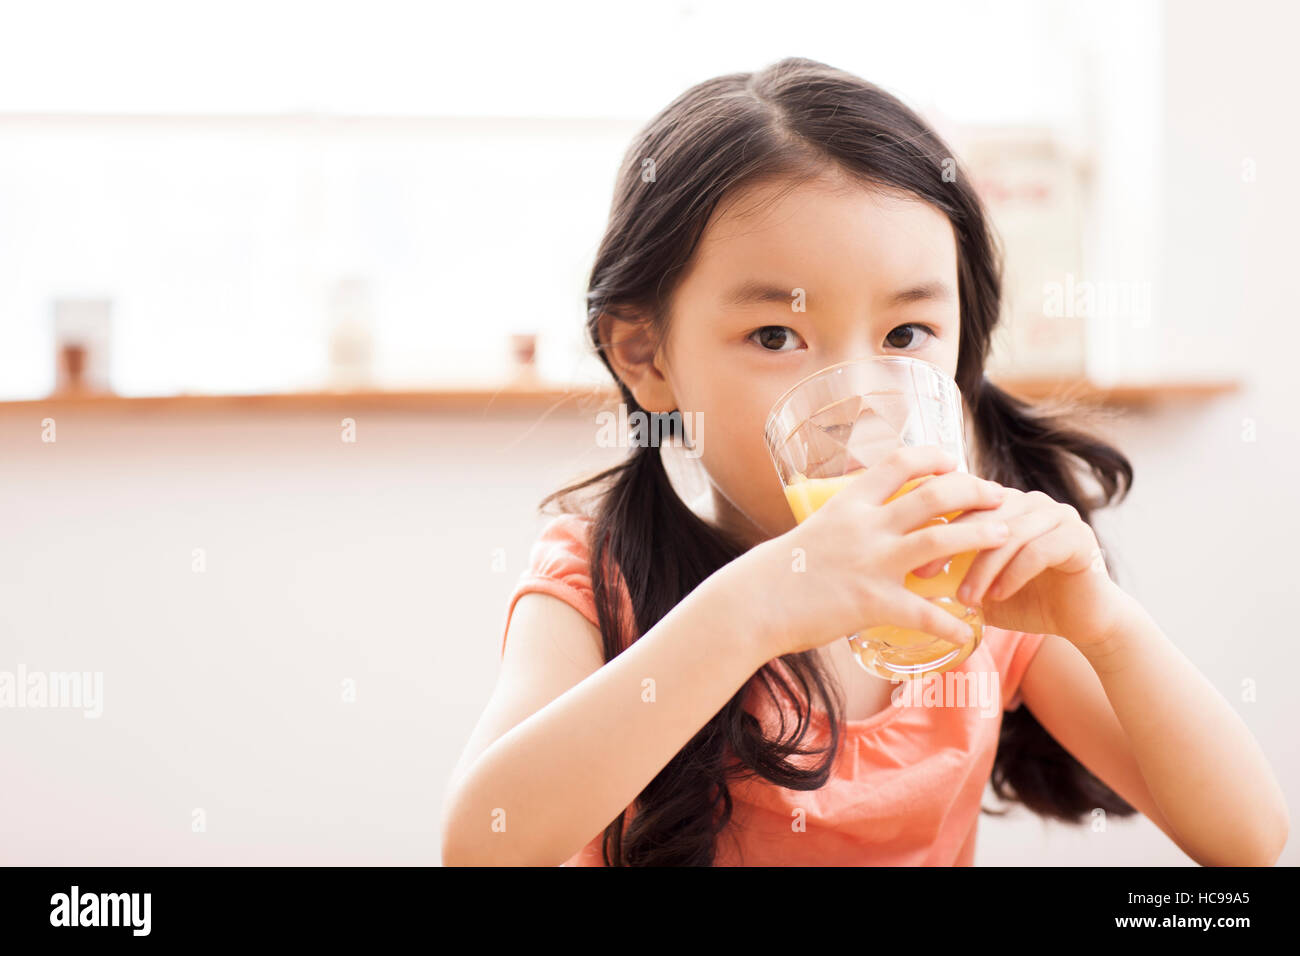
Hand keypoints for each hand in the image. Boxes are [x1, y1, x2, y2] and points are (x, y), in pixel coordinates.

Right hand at [735, 444, 1012, 658]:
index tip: (953, 460)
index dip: (932, 456)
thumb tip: (855, 529)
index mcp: (848, 504)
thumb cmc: (773, 574)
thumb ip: (840, 529)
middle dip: (973, 489)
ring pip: (940, 537)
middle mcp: (864, 525)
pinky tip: (968, 632)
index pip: (898, 462)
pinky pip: (923, 612)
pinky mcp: (872, 602)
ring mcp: (870, 562)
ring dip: (980, 534)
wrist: (751, 605)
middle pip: (933, 492)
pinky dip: (950, 623)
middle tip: (998, 495)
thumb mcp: (810, 535)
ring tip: (1006, 536)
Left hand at [911, 482, 1128, 648]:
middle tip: (926, 573)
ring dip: (983, 567)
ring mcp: (1057, 515)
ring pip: (1009, 532)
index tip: (907, 551)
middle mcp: (1029, 501)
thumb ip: (952, 572)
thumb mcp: (981, 584)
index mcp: (1002, 504)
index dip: (933, 520)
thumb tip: (905, 576)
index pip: (961, 496)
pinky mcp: (1079, 537)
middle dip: (951, 543)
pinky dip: (1014, 574)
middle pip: (982, 510)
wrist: (1082, 620)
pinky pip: (1039, 550)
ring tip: (966, 597)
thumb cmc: (1026, 600)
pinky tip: (998, 596)